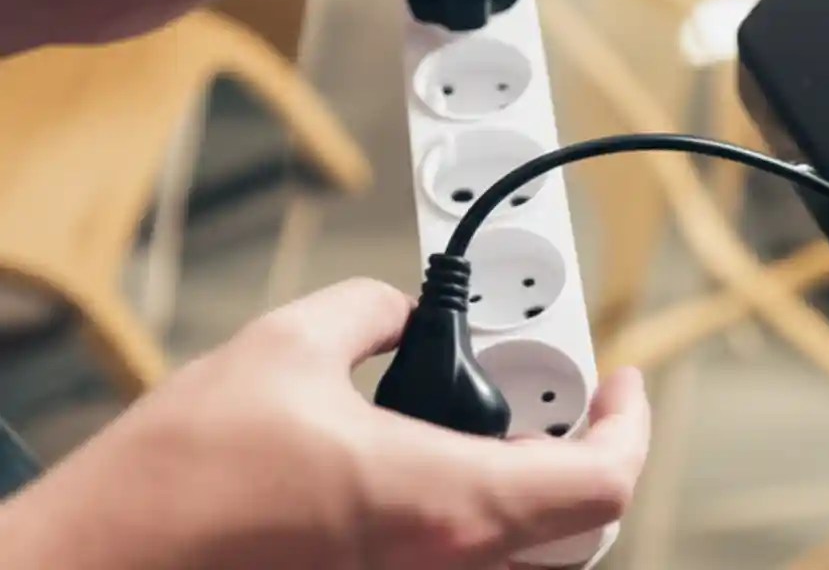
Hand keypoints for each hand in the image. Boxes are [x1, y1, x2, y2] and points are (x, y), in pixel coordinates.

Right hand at [0, 279, 649, 569]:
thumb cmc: (177, 487)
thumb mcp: (283, 348)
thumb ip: (367, 311)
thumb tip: (394, 308)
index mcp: (444, 502)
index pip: (601, 482)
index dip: (628, 426)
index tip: (618, 384)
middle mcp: (444, 567)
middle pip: (576, 522)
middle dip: (579, 448)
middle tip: (555, 396)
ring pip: (525, 547)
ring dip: (532, 482)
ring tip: (492, 421)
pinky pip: (463, 561)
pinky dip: (477, 510)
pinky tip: (429, 464)